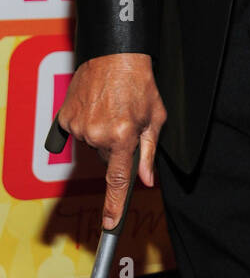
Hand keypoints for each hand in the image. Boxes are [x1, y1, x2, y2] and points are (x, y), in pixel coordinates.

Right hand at [57, 54, 166, 229]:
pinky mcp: (65, 118)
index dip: (114, 205)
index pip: (118, 181)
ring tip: (112, 107)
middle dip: (118, 145)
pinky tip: (96, 106)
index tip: (110, 224)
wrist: (115, 53)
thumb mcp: (155, 116)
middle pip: (108, 158)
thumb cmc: (139, 82)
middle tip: (126, 120)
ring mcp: (79, 127)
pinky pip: (77, 132)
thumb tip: (146, 179)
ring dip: (103, 132)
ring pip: (93, 144)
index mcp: (122, 136)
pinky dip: (87, 123)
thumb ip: (148, 152)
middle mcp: (97, 135)